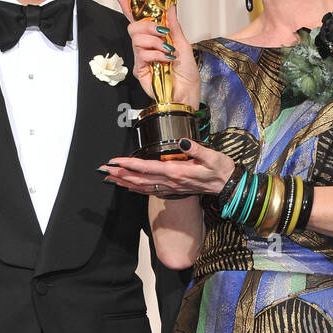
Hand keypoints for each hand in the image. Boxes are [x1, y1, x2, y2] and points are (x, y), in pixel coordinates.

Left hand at [100, 139, 235, 197]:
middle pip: (140, 179)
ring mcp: (170, 187)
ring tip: (110, 179)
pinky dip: (136, 189)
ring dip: (125, 183)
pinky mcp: (172, 189)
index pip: (148, 167)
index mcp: (177, 171)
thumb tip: (182, 141)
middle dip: (120, 174)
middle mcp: (170, 182)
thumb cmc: (220, 169)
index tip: (116, 161)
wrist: (228, 186)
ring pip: (142, 187)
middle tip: (104, 170)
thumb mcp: (212, 156)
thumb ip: (196, 149)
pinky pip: (150, 191)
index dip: (130, 164)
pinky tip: (127, 187)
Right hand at [116, 0, 199, 108]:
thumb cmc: (187, 72)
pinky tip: (165, 59)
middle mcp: (146, 48)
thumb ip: (174, 26)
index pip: (138, 22)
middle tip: (162, 32)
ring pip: (137, 40)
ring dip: (154, 42)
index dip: (129, 10)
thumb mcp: (183, 44)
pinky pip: (142, 54)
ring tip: (167, 51)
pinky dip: (155, 54)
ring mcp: (142, 59)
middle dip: (148, 25)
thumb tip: (170, 7)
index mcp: (155, 39)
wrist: (187, 91)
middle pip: (133, 28)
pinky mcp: (140, 70)